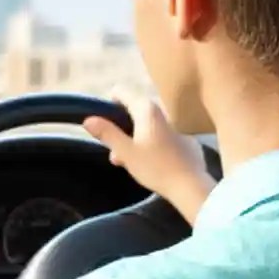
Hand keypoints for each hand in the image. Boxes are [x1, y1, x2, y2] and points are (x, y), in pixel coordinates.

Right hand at [82, 85, 214, 222]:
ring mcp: (176, 125)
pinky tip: (152, 165)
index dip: (109, 105)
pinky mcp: (185, 140)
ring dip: (134, 140)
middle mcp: (162, 111)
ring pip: (147, 126)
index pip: (121, 92)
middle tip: (115, 152)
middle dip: (121, 129)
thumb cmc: (156, 167)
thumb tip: (88, 119)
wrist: (191, 185)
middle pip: (133, 111)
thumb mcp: (126, 152)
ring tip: (129, 162)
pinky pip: (161, 136)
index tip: (104, 125)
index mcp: (146, 110)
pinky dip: (152, 145)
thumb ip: (107, 133)